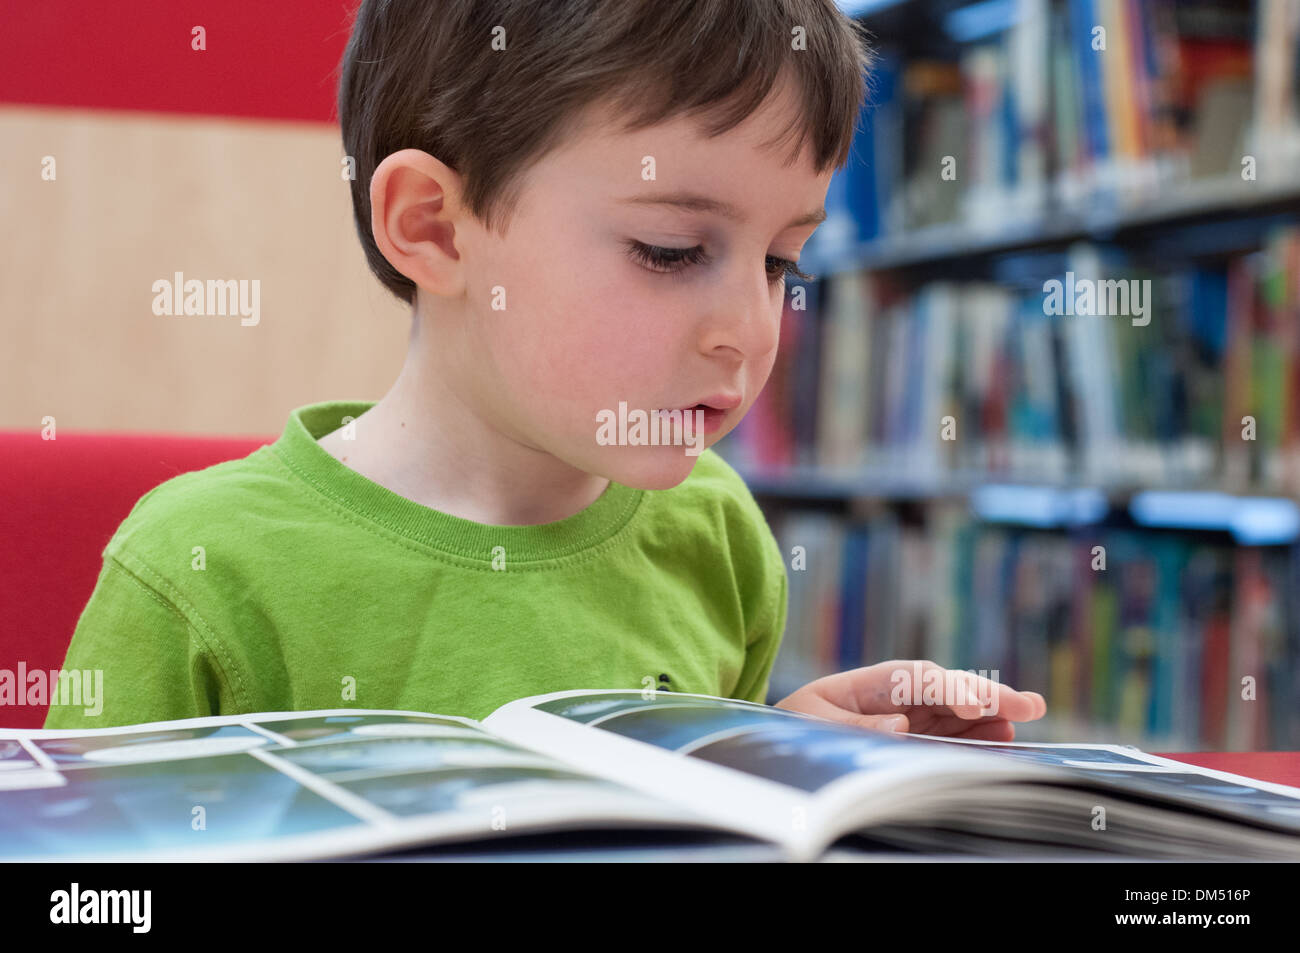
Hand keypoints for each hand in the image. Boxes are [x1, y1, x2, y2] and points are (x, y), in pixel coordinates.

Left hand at [774, 659, 1046, 740]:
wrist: (785, 730)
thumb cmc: (798, 720)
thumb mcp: (813, 719)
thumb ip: (856, 722)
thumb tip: (901, 724)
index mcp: (871, 681)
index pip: (918, 679)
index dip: (948, 690)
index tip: (974, 706)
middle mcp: (897, 693)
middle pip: (948, 689)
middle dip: (988, 695)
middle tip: (1030, 704)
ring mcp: (910, 712)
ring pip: (957, 709)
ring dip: (992, 712)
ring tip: (1028, 714)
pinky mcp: (915, 731)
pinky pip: (951, 731)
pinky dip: (977, 733)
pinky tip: (1004, 735)